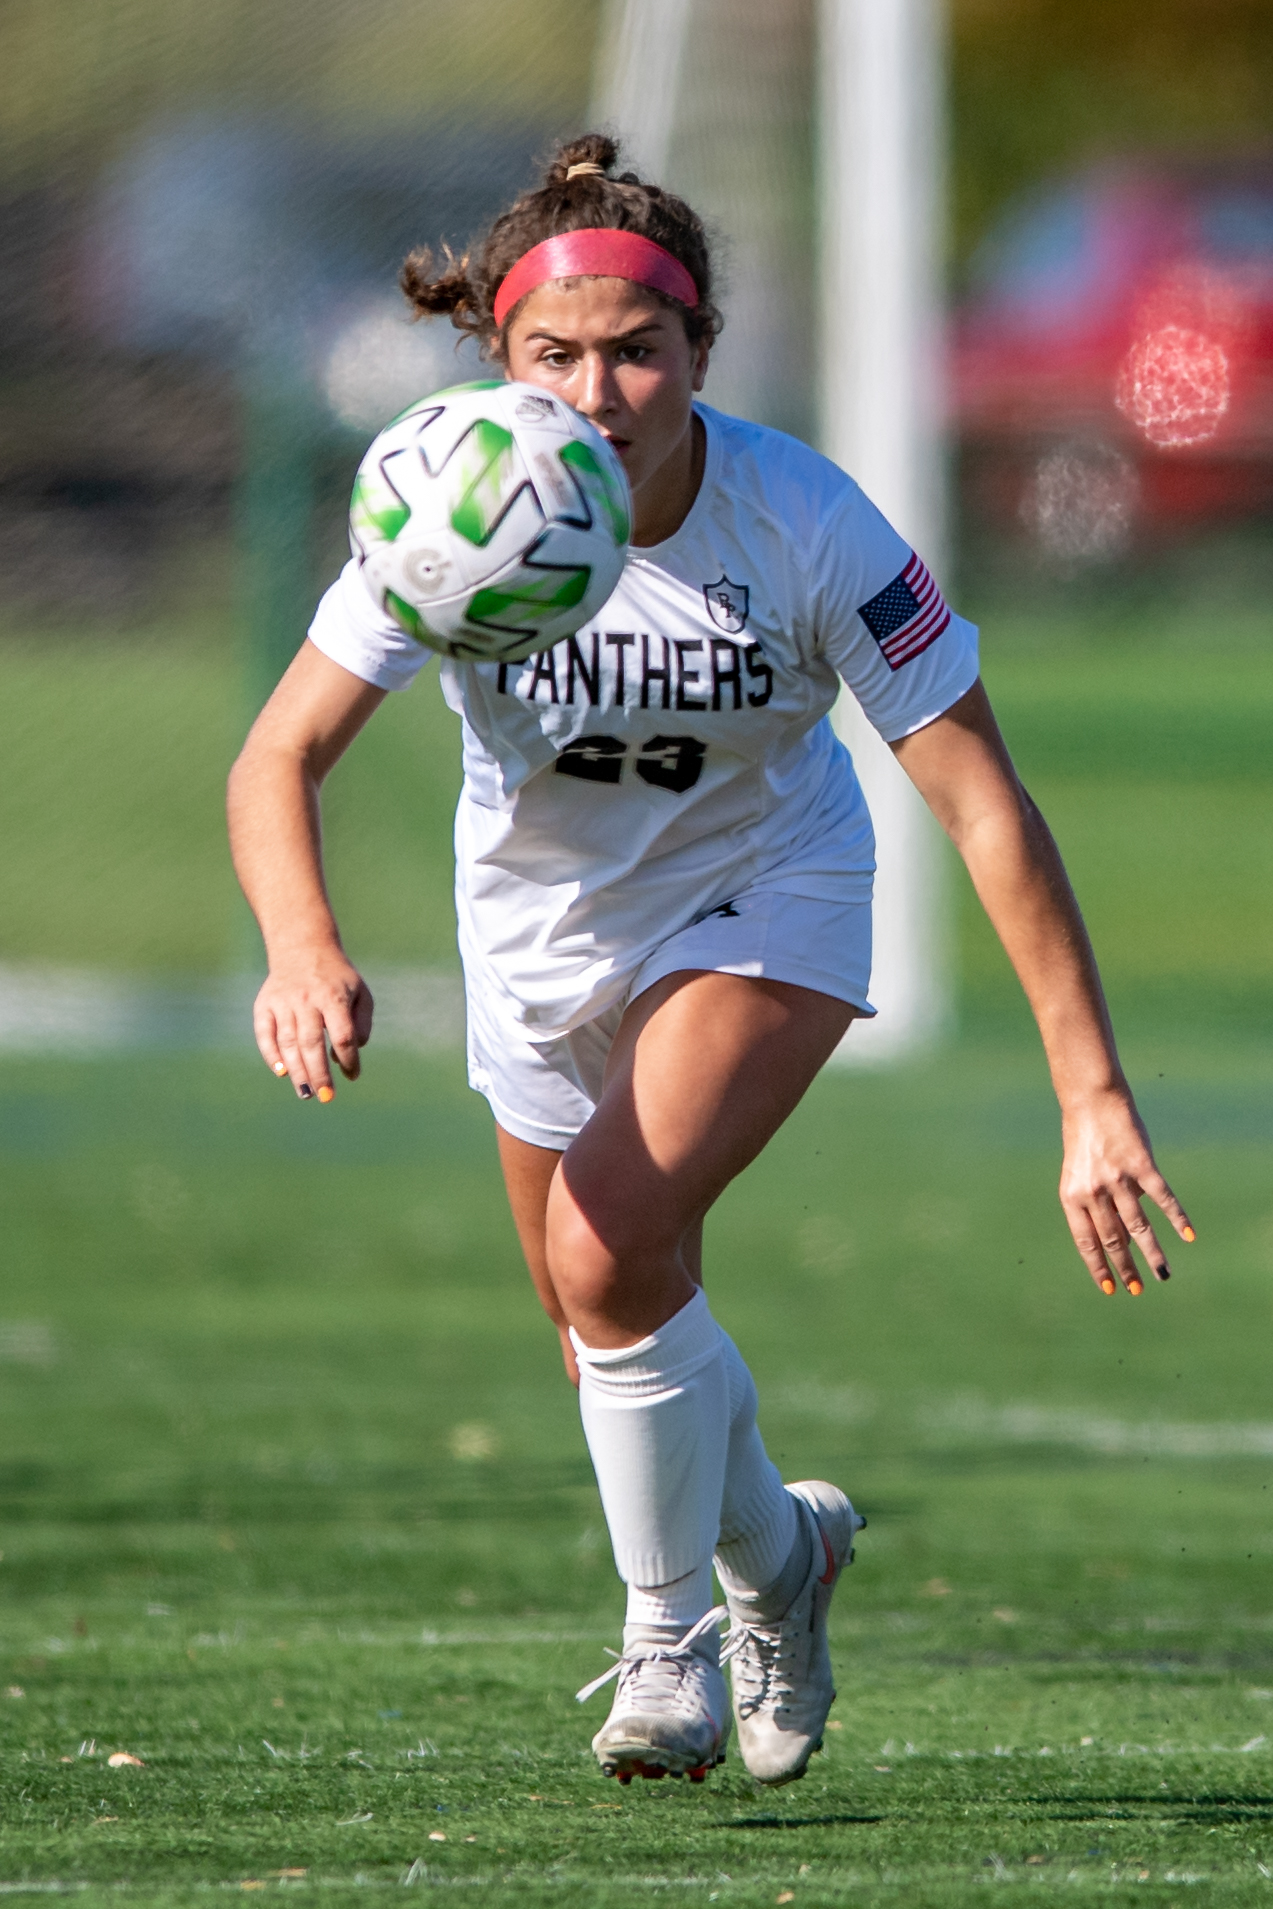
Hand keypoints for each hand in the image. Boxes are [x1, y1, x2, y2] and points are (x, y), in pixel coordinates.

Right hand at [253, 947, 373, 1101]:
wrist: (303, 947)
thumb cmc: (338, 979)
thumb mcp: (360, 994)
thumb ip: (361, 1025)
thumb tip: (346, 1055)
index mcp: (334, 996)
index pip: (343, 1035)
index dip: (349, 1059)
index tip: (352, 1076)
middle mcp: (307, 999)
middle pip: (312, 1043)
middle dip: (319, 1073)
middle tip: (326, 1096)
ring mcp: (283, 1001)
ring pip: (288, 1042)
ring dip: (296, 1071)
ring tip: (306, 1093)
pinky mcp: (264, 1004)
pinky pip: (264, 1033)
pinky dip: (271, 1053)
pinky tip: (281, 1072)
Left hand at [1059, 1086, 1193, 1294]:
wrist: (1091, 1103)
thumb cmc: (1084, 1141)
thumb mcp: (1078, 1175)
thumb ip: (1095, 1205)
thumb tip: (1118, 1240)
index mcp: (1072, 1196)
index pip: (1086, 1241)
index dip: (1098, 1266)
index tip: (1110, 1288)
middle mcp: (1093, 1191)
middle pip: (1113, 1239)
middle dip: (1126, 1267)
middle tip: (1138, 1289)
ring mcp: (1118, 1178)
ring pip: (1138, 1225)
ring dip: (1152, 1253)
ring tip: (1163, 1275)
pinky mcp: (1141, 1165)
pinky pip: (1162, 1197)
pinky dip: (1176, 1217)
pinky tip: (1187, 1235)